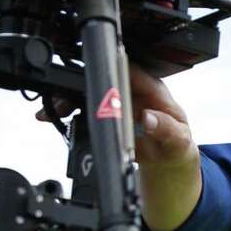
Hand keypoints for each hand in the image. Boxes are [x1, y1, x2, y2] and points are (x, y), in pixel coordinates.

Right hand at [36, 63, 201, 230]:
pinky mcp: (108, 115)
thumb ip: (166, 129)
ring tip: (52, 109)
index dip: (110, 70)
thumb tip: (149, 118)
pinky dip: (68, 113)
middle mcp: (133, 91)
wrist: (168, 160)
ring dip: (69, 98)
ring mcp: (118, 102)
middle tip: (63, 98)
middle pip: (103, 79)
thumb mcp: (178, 140)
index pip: (129, 70)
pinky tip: (54, 116)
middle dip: (81, 85)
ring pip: (90, 92)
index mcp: (152, 90)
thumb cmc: (176, 144)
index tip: (93, 77)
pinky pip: (85, 109)